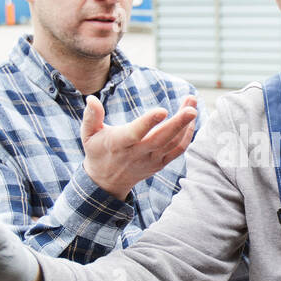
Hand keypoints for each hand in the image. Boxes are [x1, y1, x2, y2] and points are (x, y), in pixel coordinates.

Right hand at [81, 95, 198, 200]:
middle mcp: (137, 154)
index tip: (162, 110)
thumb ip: (91, 117)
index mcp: (119, 144)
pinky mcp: (160, 163)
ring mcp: (151, 160)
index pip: (135, 133)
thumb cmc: (97, 151)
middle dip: (178, 123)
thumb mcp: (88, 135)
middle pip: (161, 139)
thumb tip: (91, 99)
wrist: (107, 182)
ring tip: (192, 103)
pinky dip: (187, 135)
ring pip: (173, 143)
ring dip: (185, 124)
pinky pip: (178, 150)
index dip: (149, 122)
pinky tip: (191, 119)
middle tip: (191, 107)